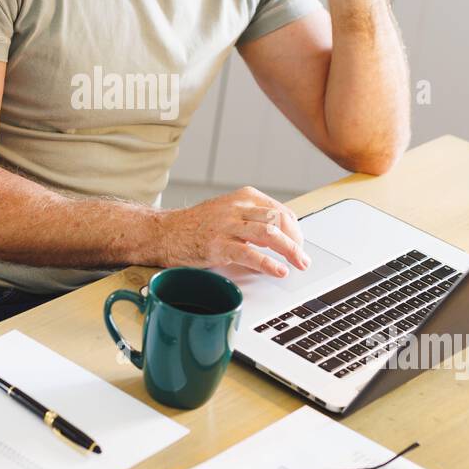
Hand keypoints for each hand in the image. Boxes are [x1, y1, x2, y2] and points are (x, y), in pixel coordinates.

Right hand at [158, 187, 310, 277]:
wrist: (165, 232)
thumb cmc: (196, 226)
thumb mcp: (228, 213)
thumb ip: (252, 220)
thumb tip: (280, 236)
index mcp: (243, 197)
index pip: (281, 211)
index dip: (295, 230)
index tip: (299, 244)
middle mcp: (237, 207)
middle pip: (279, 220)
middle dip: (296, 241)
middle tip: (303, 258)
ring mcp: (227, 225)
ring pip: (269, 233)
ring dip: (289, 250)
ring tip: (299, 263)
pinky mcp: (218, 244)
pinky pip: (250, 253)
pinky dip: (268, 263)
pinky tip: (278, 271)